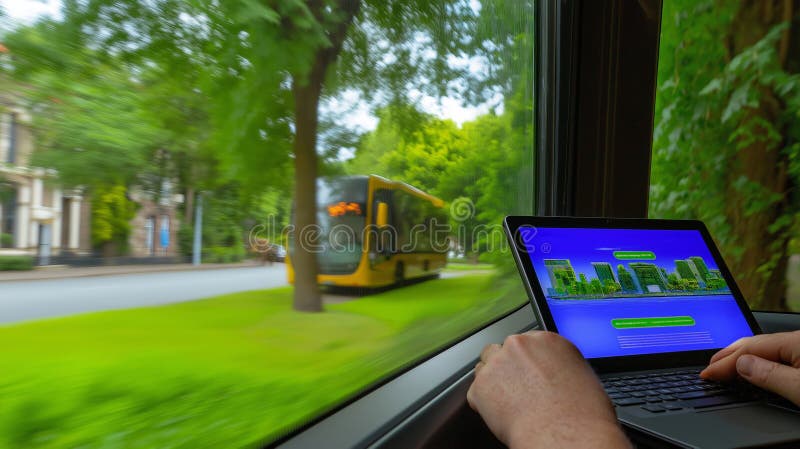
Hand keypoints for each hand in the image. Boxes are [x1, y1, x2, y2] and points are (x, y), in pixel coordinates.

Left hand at [467, 331, 629, 448]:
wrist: (566, 435)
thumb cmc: (581, 414)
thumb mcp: (583, 377)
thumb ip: (561, 366)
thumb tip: (556, 376)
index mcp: (546, 341)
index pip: (527, 343)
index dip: (527, 361)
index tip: (529, 374)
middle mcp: (520, 346)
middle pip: (504, 350)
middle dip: (508, 367)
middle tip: (518, 389)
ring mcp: (498, 363)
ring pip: (485, 365)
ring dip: (493, 380)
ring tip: (507, 401)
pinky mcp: (481, 385)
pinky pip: (476, 392)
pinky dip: (484, 403)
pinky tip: (501, 414)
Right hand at [701, 331, 799, 404]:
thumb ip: (770, 376)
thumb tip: (742, 365)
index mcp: (794, 342)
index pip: (749, 349)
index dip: (724, 363)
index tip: (707, 373)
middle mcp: (798, 341)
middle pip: (755, 344)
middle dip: (729, 356)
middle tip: (711, 368)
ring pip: (767, 350)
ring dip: (744, 359)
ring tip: (727, 367)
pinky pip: (778, 356)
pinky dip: (761, 362)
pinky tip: (757, 368)